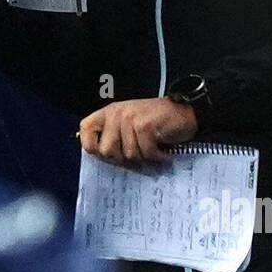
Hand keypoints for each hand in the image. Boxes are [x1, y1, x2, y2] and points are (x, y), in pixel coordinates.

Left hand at [79, 98, 197, 168]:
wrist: (186, 113)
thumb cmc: (157, 121)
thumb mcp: (129, 124)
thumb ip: (111, 134)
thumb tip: (88, 147)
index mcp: (109, 112)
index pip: (85, 129)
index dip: (92, 146)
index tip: (108, 154)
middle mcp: (116, 113)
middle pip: (106, 151)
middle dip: (124, 158)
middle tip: (139, 152)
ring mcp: (130, 118)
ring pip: (128, 155)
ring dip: (144, 158)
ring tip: (153, 149)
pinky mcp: (144, 125)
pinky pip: (144, 153)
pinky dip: (156, 157)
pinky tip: (163, 152)